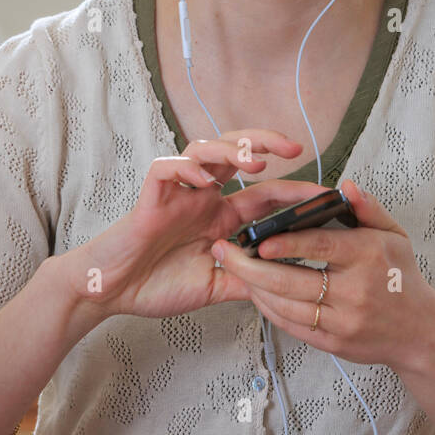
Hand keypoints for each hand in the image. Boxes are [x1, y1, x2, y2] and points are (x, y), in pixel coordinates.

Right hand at [58, 129, 333, 319]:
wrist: (111, 293)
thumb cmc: (157, 285)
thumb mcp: (216, 287)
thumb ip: (249, 279)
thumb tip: (290, 282)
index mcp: (219, 216)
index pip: (263, 191)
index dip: (293, 186)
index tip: (323, 193)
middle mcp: (202, 197)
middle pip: (235, 152)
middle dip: (264, 142)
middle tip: (293, 146)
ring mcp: (177, 194)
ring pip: (203, 150)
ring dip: (229, 149)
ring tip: (252, 160)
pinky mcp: (151, 198)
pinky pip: (167, 169)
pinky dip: (187, 169)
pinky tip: (206, 182)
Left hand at [210, 178, 434, 370]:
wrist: (420, 331)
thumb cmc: (401, 275)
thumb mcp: (394, 234)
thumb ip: (368, 208)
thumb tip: (345, 186)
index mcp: (367, 257)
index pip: (320, 247)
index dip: (287, 243)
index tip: (258, 239)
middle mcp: (354, 292)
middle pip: (293, 281)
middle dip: (251, 267)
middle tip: (224, 251)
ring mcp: (343, 322)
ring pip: (287, 306)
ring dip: (254, 287)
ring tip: (233, 268)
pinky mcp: (334, 344)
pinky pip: (293, 326)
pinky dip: (269, 309)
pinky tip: (254, 293)